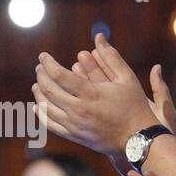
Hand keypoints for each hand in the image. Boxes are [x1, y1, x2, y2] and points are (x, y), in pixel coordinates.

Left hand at [33, 34, 158, 158]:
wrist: (137, 139)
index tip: (43, 56)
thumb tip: (99, 36)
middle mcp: (79, 110)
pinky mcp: (74, 136)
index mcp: (90, 93)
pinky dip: (41, 114)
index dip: (48, 63)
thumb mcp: (126, 78)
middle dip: (41, 76)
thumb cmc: (134, 106)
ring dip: (38, 93)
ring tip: (37, 83)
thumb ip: (111, 57)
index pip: (59, 75)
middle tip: (39, 67)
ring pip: (46, 108)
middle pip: (49, 90)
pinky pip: (50, 125)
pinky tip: (38, 106)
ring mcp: (75, 125)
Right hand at [75, 47, 175, 136]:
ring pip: (91, 97)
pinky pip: (87, 112)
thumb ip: (160, 89)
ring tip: (74, 69)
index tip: (93, 51)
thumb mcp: (164, 109)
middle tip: (80, 56)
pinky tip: (71, 94)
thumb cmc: (159, 133)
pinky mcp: (101, 127)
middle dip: (90, 71)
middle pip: (100, 85)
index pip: (114, 77)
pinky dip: (79, 103)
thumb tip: (157, 67)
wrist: (152, 154)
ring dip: (82, 84)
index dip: (104, 65)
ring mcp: (107, 116)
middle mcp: (116, 106)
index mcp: (131, 99)